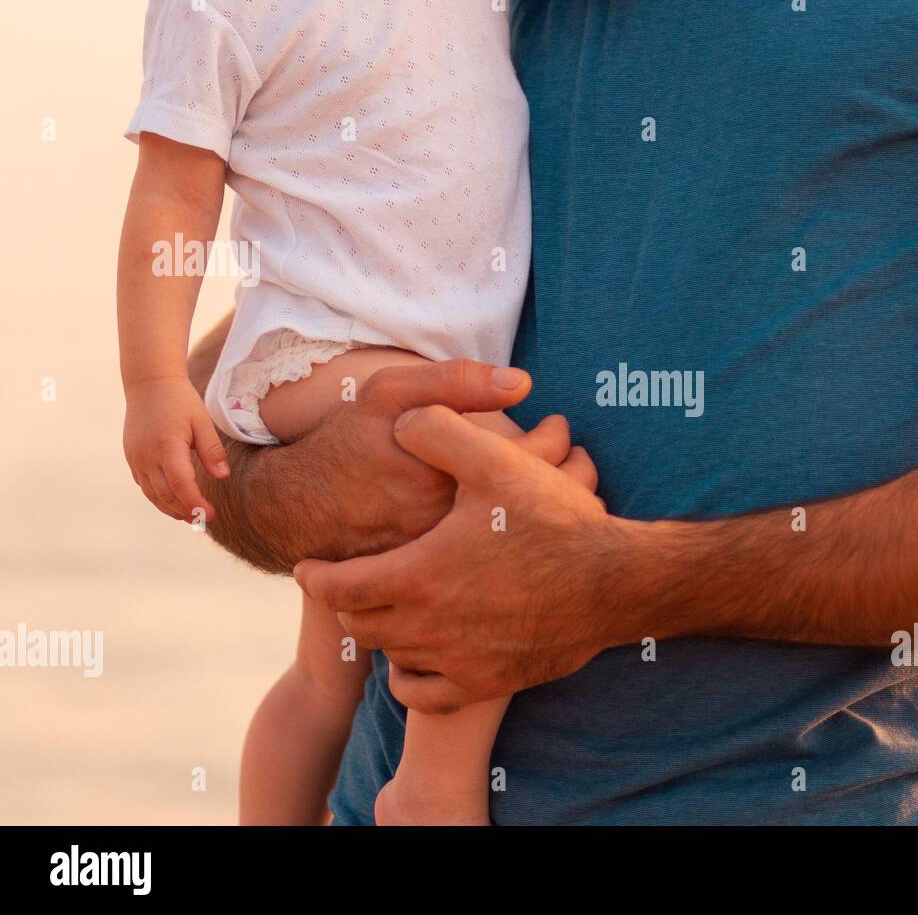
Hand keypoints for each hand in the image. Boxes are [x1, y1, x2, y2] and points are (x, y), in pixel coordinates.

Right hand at [123, 376, 228, 519]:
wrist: (149, 384)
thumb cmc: (180, 401)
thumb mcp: (202, 422)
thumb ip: (212, 450)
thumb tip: (222, 477)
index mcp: (166, 447)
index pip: (181, 486)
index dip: (195, 504)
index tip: (209, 515)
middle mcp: (147, 456)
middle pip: (165, 495)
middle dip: (185, 511)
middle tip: (203, 520)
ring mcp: (135, 458)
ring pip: (151, 494)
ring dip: (170, 508)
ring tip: (189, 517)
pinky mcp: (131, 457)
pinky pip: (143, 484)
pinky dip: (157, 497)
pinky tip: (172, 501)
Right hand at [285, 361, 539, 560]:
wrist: (297, 512)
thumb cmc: (348, 443)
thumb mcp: (389, 394)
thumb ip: (454, 382)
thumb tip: (522, 383)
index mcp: (451, 474)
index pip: (534, 460)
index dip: (557, 442)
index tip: (559, 429)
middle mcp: (454, 524)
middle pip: (535, 505)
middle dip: (564, 481)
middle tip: (573, 460)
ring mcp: (446, 559)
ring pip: (520, 538)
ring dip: (545, 513)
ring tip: (554, 489)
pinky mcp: (437, 582)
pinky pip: (496, 563)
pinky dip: (515, 543)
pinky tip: (521, 524)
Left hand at [294, 404, 610, 713]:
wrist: (614, 583)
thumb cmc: (554, 521)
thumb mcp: (495, 460)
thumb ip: (438, 431)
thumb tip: (402, 423)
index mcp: (418, 576)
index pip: (337, 587)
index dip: (315, 576)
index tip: (308, 567)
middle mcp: (428, 627)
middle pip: (360, 624)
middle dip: (346, 602)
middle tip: (346, 582)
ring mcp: (457, 661)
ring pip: (392, 656)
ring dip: (381, 633)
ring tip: (387, 608)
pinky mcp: (487, 683)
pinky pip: (426, 695)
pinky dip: (410, 678)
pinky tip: (417, 657)